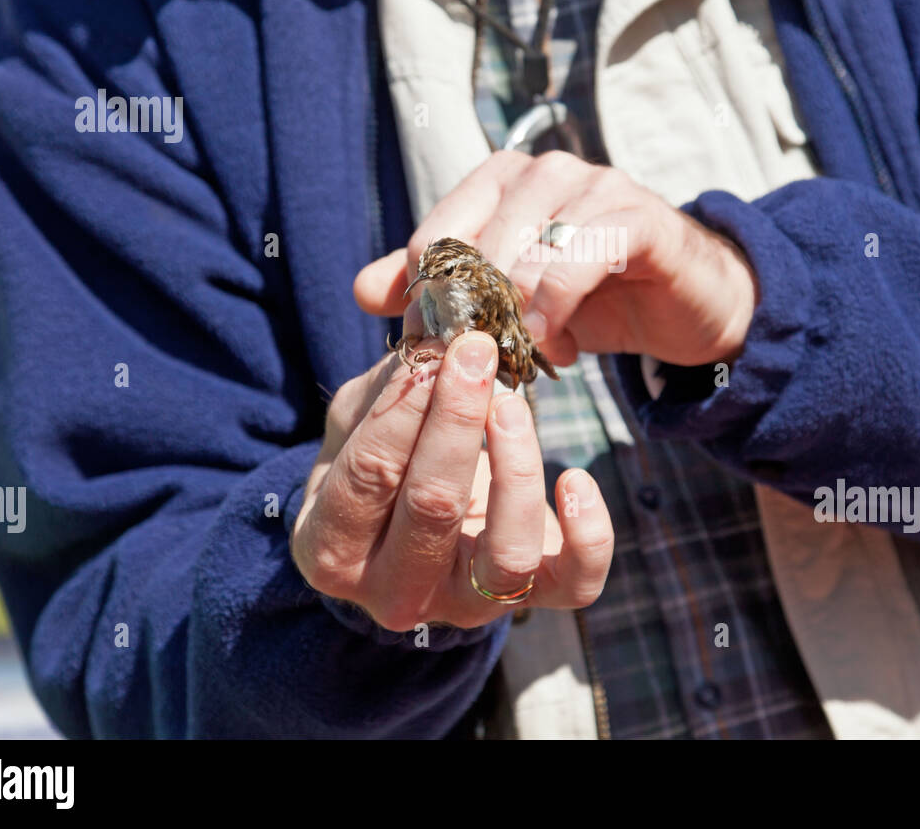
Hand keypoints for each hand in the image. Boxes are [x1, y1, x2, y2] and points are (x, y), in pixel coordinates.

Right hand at [291, 331, 613, 631]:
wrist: (407, 533)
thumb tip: (435, 314)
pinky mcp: (532, 600)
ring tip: (513, 400)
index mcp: (331, 547)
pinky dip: (587, 533)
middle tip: (479, 349)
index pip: (368, 475)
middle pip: (433, 509)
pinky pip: (573, 583)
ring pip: (503, 552)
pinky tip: (577, 478)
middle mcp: (393, 593)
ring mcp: (466, 605)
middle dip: (459, 418)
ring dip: (515, 462)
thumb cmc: (378, 462)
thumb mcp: (362, 417)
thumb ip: (391, 378)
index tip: (434, 346)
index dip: (405, 405)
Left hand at [354, 151, 758, 368]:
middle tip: (470, 364)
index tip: (428, 351)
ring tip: (517, 357)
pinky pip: (580, 260)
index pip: (437, 234)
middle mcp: (546, 171)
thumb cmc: (591, 298)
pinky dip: (557, 308)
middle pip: (476, 242)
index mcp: (504, 179)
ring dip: (512, 316)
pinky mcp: (640, 218)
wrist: (687, 303)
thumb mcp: (505, 299)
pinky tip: (556, 347)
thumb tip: (361, 291)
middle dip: (466, 314)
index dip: (424, 298)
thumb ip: (438, 291)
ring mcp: (597, 186)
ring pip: (525, 251)